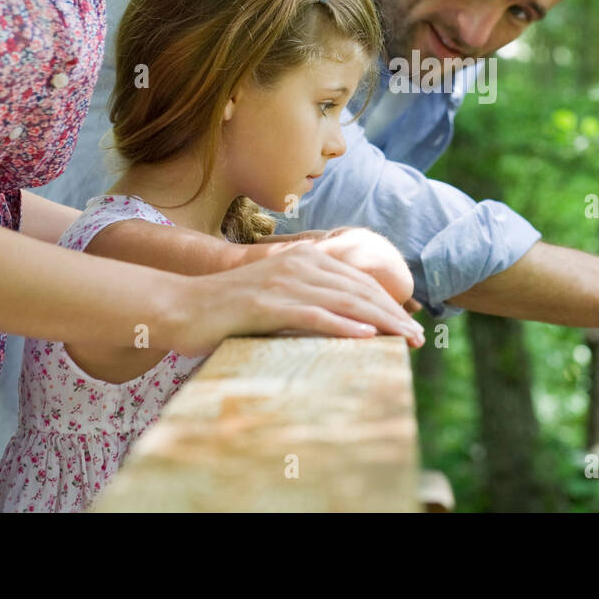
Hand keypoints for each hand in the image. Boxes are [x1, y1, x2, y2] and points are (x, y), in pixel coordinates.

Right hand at [173, 241, 424, 355]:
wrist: (179, 305)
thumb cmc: (228, 308)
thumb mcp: (275, 297)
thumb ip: (307, 301)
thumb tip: (344, 322)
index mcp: (304, 258)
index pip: (358, 282)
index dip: (388, 303)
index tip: (410, 325)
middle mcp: (298, 264)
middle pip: (358, 290)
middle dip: (393, 315)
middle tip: (419, 338)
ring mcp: (282, 283)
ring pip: (344, 302)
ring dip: (379, 323)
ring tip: (404, 339)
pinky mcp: (266, 305)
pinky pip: (312, 315)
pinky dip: (342, 326)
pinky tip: (365, 338)